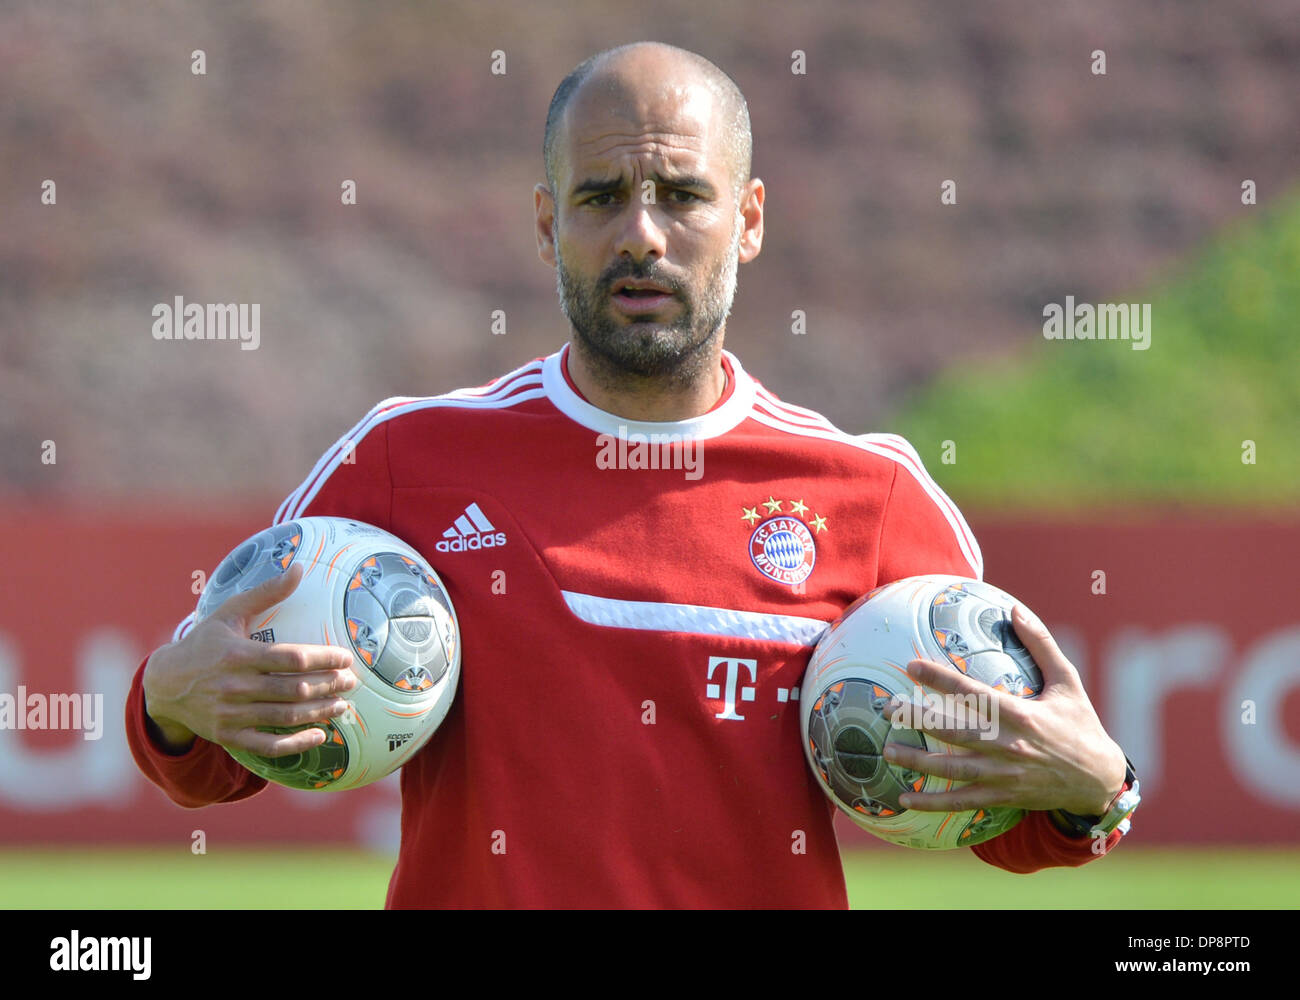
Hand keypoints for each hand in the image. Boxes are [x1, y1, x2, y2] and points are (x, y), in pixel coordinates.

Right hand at [142, 564, 358, 757]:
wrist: (163, 684)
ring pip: (286, 717)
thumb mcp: (229, 612)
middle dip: (329, 685)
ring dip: (320, 712)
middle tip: (351, 681)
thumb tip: (299, 568)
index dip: (324, 659)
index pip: (292, 659)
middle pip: (294, 689)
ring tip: (342, 704)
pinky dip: (296, 744)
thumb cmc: (204, 643)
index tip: (346, 657)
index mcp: (237, 654)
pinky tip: (319, 735)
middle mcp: (234, 686)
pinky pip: (268, 746)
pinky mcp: (228, 737)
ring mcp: (230, 715)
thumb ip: (266, 592)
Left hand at [882, 603, 1126, 815]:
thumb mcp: (1067, 681)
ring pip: (952, 769)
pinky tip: (904, 799)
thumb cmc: (1080, 724)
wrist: (1099, 780)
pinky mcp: (1003, 798)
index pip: (972, 693)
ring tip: (887, 749)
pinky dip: (932, 803)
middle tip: (887, 708)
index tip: (911, 665)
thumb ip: (1041, 643)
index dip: (940, 678)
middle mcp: (1009, 745)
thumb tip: (1015, 608)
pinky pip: (961, 802)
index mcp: (1021, 715)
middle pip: (954, 732)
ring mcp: (1004, 776)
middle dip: (918, 719)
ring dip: (917, 761)